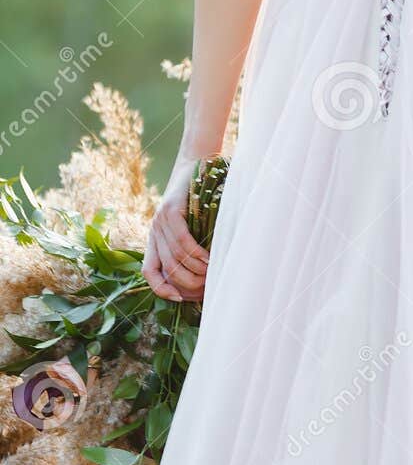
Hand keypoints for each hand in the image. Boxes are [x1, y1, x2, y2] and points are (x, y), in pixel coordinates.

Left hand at [143, 160, 208, 303]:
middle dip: (188, 283)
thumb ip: (191, 248)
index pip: (149, 272)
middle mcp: (153, 232)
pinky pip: (182, 240)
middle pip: (167, 268)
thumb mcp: (193, 228)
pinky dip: (196, 253)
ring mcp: (159, 221)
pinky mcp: (170, 210)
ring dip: (195, 269)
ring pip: (175, 256)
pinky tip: (208, 259)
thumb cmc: (200, 201)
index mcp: (154, 240)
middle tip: (207, 287)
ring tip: (212, 273)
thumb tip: (203, 277)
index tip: (180, 299)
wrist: (195, 166)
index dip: (161, 289)